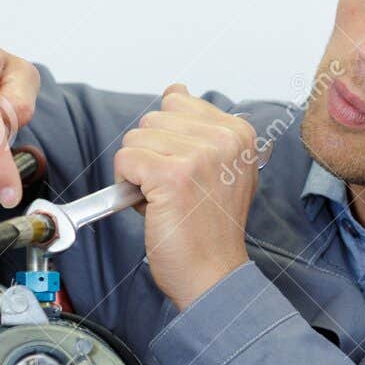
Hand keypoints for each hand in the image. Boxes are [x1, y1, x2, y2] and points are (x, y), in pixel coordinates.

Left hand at [113, 84, 257, 308]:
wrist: (212, 274)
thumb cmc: (210, 228)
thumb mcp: (219, 167)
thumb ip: (198, 127)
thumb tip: (175, 90)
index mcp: (239, 133)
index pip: (178, 104)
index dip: (169, 139)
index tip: (186, 171)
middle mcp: (224, 140)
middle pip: (153, 119)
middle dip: (152, 154)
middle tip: (175, 191)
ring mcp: (199, 156)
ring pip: (136, 138)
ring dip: (139, 171)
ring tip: (165, 200)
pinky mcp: (172, 176)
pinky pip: (126, 159)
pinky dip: (126, 185)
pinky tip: (152, 205)